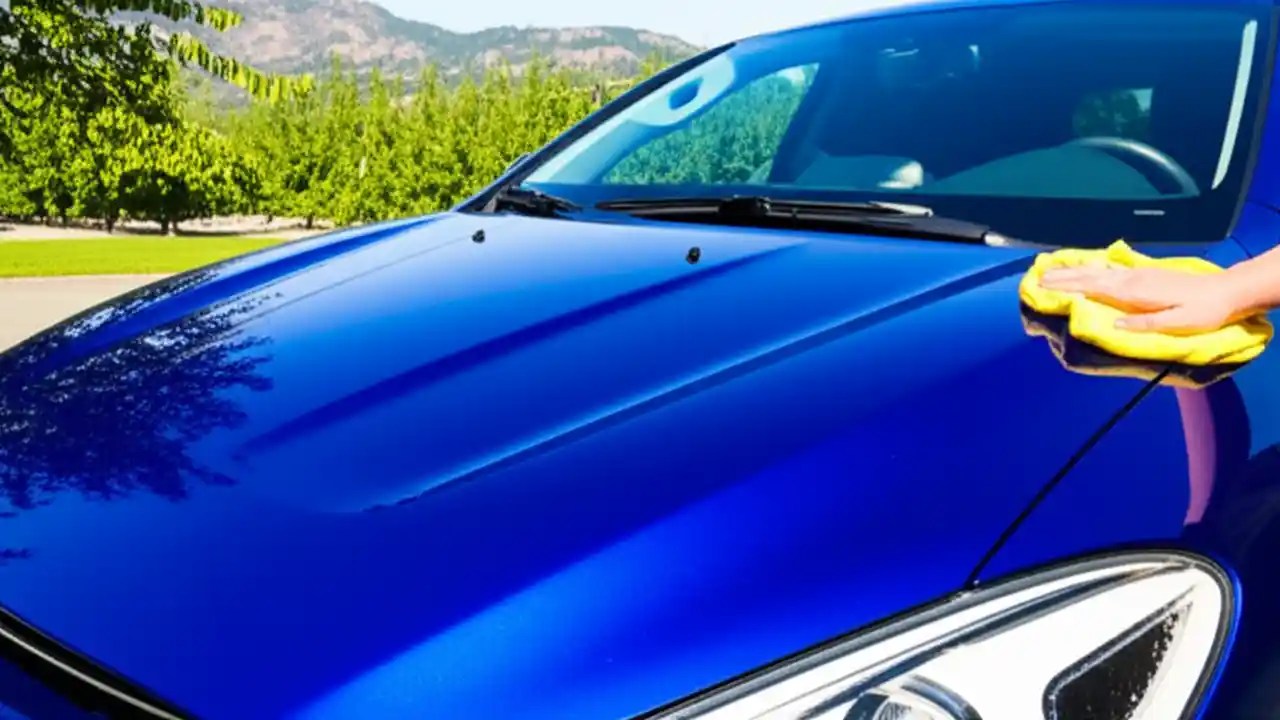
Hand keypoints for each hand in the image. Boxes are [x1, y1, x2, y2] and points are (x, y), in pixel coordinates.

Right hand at [1039, 265, 1246, 333]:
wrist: (1227, 291)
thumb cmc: (1204, 312)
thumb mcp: (1180, 323)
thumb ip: (1147, 323)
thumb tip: (1115, 324)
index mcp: (1136, 292)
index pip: (1094, 288)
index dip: (1067, 287)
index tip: (1042, 287)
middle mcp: (1133, 279)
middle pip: (1091, 276)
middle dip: (1063, 277)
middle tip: (1036, 278)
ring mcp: (1138, 274)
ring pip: (1098, 270)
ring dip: (1073, 270)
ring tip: (1050, 269)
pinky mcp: (1144, 274)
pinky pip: (1110, 269)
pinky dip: (1092, 267)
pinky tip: (1085, 267)